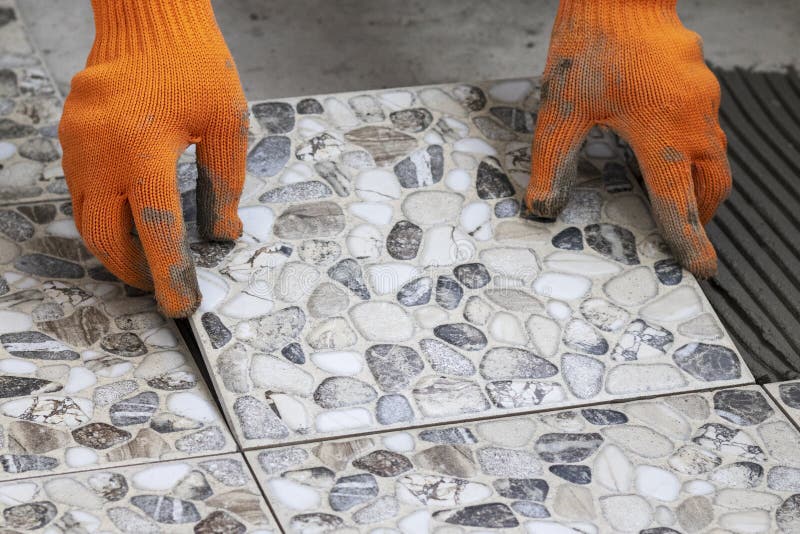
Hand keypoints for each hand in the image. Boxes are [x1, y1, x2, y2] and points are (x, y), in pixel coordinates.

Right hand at [59, 0, 247, 315]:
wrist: (149, 19)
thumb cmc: (196, 66)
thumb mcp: (228, 123)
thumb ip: (225, 184)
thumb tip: (223, 235)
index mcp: (146, 149)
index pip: (158, 229)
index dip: (170, 273)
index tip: (181, 305)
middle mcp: (102, 153)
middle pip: (107, 238)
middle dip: (134, 270)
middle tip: (161, 283)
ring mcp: (79, 146)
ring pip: (86, 220)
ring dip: (115, 248)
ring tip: (148, 258)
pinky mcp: (70, 138)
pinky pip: (81, 193)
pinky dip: (103, 218)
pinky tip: (130, 220)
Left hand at [525, 0, 730, 277]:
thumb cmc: (592, 43)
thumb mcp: (562, 108)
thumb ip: (552, 161)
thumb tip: (542, 206)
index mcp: (662, 131)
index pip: (679, 200)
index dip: (689, 238)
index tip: (701, 268)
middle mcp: (693, 118)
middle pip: (713, 183)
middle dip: (702, 214)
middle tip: (684, 235)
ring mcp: (703, 98)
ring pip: (716, 156)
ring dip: (701, 185)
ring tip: (676, 200)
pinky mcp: (700, 84)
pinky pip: (708, 130)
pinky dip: (695, 154)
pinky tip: (666, 153)